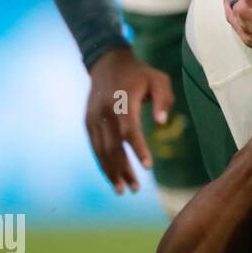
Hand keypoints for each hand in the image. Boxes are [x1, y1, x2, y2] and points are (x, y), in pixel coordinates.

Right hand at [86, 46, 173, 193]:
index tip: (148, 166)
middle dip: (123, 169)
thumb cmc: (140, 74)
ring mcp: (93, 117)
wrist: (107, 63)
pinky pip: (95, 146)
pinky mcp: (88, 122)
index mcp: (123, 101)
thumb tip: (161, 123)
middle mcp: (104, 111)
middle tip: (135, 189)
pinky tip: (112, 176)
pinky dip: (102, 162)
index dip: (138, 148)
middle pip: (113, 145)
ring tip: (123, 190)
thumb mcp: (159, 80)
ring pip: (101, 150)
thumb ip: (164, 100)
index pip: (129, 129)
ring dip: (111, 171)